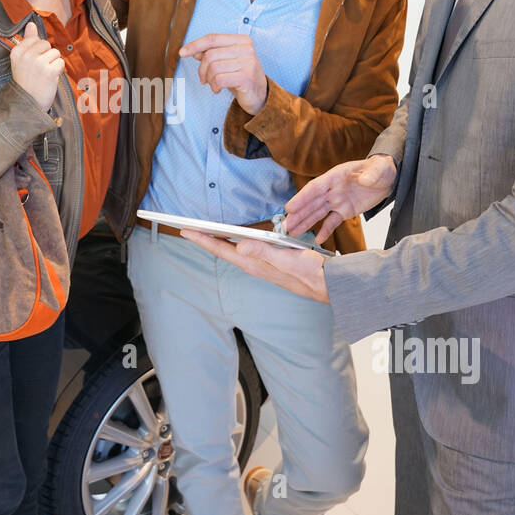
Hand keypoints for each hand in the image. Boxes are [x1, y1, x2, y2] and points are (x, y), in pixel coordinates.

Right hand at [10, 21, 65, 109]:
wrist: (27, 104)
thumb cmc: (26, 82)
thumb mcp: (22, 60)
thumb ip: (27, 41)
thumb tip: (31, 23)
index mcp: (17, 52)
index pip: (36, 39)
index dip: (38, 52)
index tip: (32, 64)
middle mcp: (26, 55)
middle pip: (47, 44)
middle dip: (47, 56)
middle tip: (39, 71)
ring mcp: (37, 63)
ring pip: (55, 53)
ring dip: (53, 64)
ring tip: (44, 75)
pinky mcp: (49, 71)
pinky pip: (60, 62)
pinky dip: (58, 71)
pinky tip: (49, 79)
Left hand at [178, 33, 267, 113]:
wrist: (260, 95)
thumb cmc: (241, 77)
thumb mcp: (227, 62)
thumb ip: (212, 54)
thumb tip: (194, 51)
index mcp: (242, 40)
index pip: (213, 38)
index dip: (195, 45)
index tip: (182, 52)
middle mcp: (247, 49)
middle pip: (210, 55)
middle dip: (202, 69)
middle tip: (203, 79)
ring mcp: (249, 63)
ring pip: (213, 68)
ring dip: (209, 80)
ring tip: (214, 85)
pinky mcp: (247, 78)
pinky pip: (219, 79)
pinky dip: (214, 86)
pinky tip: (218, 89)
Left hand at [179, 231, 328, 303]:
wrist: (330, 286)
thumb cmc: (312, 274)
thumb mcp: (289, 259)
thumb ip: (264, 252)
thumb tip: (240, 245)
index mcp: (255, 263)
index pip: (222, 249)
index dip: (202, 239)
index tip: (184, 230)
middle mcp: (254, 265)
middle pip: (222, 249)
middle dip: (203, 239)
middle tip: (186, 228)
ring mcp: (261, 265)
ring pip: (231, 250)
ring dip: (216, 240)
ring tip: (202, 231)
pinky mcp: (269, 263)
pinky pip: (244, 250)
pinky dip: (232, 242)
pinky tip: (232, 238)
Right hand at [282, 154, 397, 241]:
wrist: (388, 178)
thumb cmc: (382, 169)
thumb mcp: (380, 168)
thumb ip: (371, 174)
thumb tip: (364, 179)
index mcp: (336, 176)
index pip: (315, 188)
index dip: (302, 198)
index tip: (289, 207)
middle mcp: (333, 189)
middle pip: (311, 203)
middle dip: (298, 214)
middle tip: (285, 225)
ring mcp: (337, 201)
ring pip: (318, 213)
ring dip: (305, 223)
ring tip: (292, 233)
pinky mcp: (345, 211)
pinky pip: (332, 222)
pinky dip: (325, 231)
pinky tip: (317, 240)